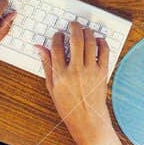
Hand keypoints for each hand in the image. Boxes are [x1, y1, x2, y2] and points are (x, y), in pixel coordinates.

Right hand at [39, 25, 114, 144]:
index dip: (57, 36)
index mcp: (60, 74)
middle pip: (75, 40)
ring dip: (87, 32)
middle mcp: (75, 70)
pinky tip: (98, 40)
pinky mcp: (102, 72)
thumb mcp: (52, 87)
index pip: (56, 47)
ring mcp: (91, 71)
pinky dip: (102, 42)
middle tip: (73, 24)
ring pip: (90, 42)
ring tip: (84, 30)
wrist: (87, 119)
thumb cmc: (68, 105)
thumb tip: (38, 48)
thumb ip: (46, 65)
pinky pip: (104, 51)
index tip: (58, 35)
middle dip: (74, 27)